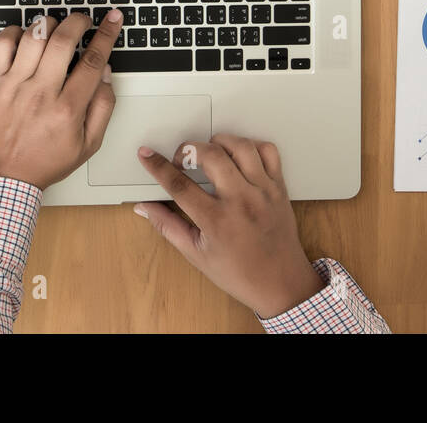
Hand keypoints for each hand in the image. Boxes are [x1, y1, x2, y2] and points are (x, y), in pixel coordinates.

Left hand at [0, 10, 121, 189]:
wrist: (3, 176)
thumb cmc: (43, 162)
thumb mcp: (88, 145)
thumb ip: (103, 108)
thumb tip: (106, 75)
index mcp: (68, 109)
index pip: (93, 60)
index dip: (107, 34)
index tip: (112, 19)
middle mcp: (41, 93)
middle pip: (63, 40)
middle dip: (78, 21)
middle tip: (83, 20)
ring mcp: (15, 85)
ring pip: (34, 37)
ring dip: (49, 24)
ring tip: (55, 28)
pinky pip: (2, 44)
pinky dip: (15, 32)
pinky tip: (26, 38)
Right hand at [134, 135, 323, 317]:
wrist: (281, 284)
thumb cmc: (240, 273)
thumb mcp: (196, 254)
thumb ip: (167, 226)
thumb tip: (145, 208)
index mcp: (216, 220)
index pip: (179, 184)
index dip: (157, 165)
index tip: (146, 155)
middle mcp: (241, 200)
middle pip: (210, 155)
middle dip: (188, 149)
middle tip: (182, 159)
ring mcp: (263, 191)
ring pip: (241, 146)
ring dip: (219, 142)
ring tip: (209, 153)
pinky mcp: (279, 187)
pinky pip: (268, 151)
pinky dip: (251, 146)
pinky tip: (239, 157)